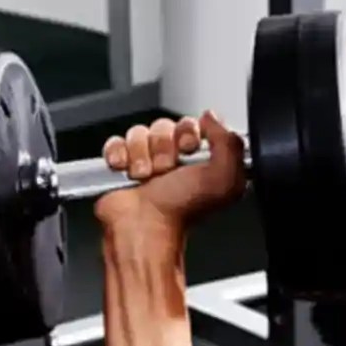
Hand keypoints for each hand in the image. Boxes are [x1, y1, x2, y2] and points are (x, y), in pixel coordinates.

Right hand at [94, 111, 246, 232]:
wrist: (143, 227)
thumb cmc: (182, 210)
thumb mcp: (224, 177)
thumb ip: (229, 143)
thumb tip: (214, 118)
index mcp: (204, 160)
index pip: (194, 123)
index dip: (189, 132)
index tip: (189, 149)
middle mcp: (177, 159)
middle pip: (164, 125)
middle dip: (164, 147)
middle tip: (167, 171)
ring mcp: (147, 161)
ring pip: (139, 132)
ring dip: (142, 155)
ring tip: (148, 178)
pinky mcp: (122, 164)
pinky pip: (116, 141)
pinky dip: (119, 155)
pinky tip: (128, 173)